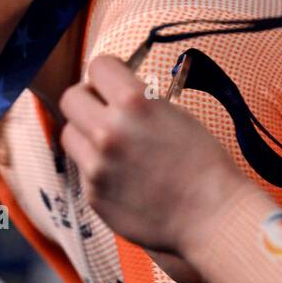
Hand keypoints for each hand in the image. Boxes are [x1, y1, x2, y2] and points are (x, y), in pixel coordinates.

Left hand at [60, 54, 246, 256]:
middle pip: (71, 98)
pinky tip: (125, 177)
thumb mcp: (177, 115)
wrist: (211, 215)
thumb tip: (115, 93)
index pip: (97, 67)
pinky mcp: (92, 195)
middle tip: (105, 110)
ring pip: (70, 134)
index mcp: (134, 103)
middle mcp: (108, 131)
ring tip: (113, 146)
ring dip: (86, 134)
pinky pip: (84, 169)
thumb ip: (141, 101)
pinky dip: (98, 168)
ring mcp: (96, 166)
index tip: (115, 80)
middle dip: (88, 99)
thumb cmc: (204, 164)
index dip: (108, 72)